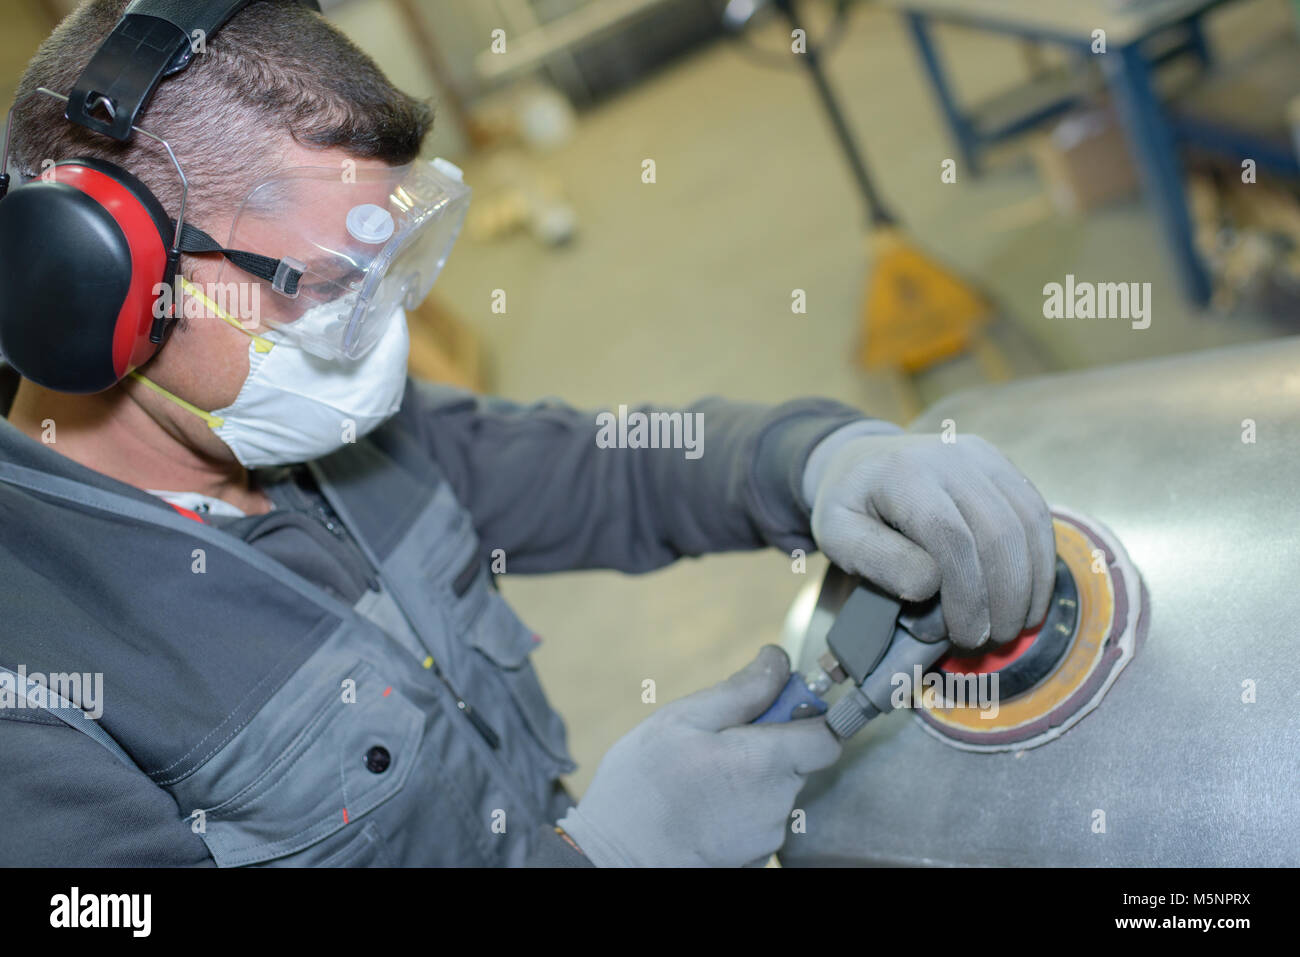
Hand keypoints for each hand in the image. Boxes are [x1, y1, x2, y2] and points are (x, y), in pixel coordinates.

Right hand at [557, 646, 840, 866]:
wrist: (613, 859)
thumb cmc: (640, 788)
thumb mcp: (681, 719)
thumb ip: (741, 690)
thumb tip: (778, 660)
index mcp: (764, 763)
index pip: (826, 737)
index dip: (807, 716)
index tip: (776, 707)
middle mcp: (776, 805)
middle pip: (796, 762)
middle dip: (766, 744)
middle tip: (717, 742)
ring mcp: (765, 837)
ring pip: (775, 791)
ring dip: (749, 778)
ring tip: (700, 779)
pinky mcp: (753, 858)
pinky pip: (757, 820)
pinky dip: (737, 809)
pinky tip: (700, 807)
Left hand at [807, 432, 1053, 649]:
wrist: (860, 463)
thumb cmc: (849, 508)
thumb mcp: (837, 537)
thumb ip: (877, 561)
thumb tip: (928, 586)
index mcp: (902, 474)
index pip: (951, 538)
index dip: (967, 595)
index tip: (964, 637)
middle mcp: (948, 456)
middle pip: (997, 532)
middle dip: (1004, 597)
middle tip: (993, 640)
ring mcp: (979, 456)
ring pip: (1026, 523)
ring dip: (1029, 584)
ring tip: (1014, 626)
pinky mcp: (999, 464)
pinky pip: (1036, 513)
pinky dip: (1040, 561)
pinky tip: (1029, 598)